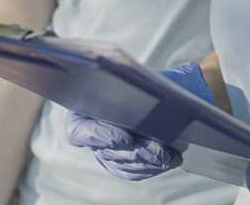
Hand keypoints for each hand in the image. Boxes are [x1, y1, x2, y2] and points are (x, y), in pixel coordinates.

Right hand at [64, 61, 213, 180]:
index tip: (125, 136)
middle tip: (159, 150)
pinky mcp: (122, 163)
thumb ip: (149, 84)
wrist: (171, 96)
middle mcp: (92, 133)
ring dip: (147, 162)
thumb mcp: (152, 78)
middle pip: (106, 151)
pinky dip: (152, 167)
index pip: (78, 130)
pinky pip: (133, 171)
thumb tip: (160, 95)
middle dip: (135, 152)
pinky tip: (171, 160)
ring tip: (168, 155)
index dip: (99, 136)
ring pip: (121, 164)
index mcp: (87, 107)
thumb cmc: (155, 82)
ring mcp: (105, 150)